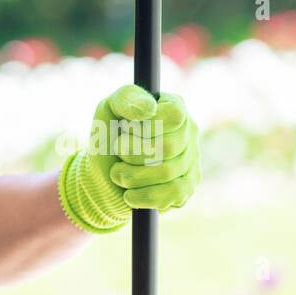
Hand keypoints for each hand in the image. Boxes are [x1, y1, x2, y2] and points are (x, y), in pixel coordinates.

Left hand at [57, 83, 200, 233]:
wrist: (103, 174)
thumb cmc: (108, 135)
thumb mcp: (109, 109)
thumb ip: (127, 99)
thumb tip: (149, 108)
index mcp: (174, 106)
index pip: (174, 115)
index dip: (146, 126)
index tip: (125, 128)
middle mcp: (189, 132)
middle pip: (169, 146)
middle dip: (133, 152)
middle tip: (117, 151)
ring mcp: (191, 160)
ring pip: (168, 172)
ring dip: (133, 176)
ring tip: (118, 174)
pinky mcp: (187, 187)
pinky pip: (173, 195)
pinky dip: (144, 196)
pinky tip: (129, 195)